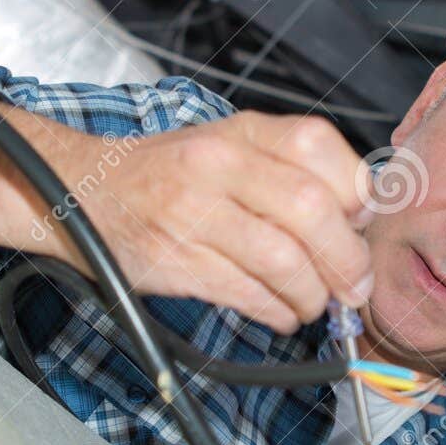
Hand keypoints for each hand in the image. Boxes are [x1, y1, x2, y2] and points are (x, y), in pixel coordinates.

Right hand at [52, 111, 375, 332]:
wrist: (85, 191)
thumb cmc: (172, 174)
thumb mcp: (232, 148)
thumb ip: (294, 170)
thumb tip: (360, 220)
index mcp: (242, 131)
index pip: (320, 148)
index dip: (355, 194)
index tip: (359, 224)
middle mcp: (217, 165)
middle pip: (311, 211)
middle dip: (347, 260)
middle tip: (353, 286)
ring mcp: (193, 214)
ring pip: (283, 262)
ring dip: (313, 296)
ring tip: (314, 304)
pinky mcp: (176, 262)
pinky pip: (247, 295)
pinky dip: (278, 313)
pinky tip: (281, 313)